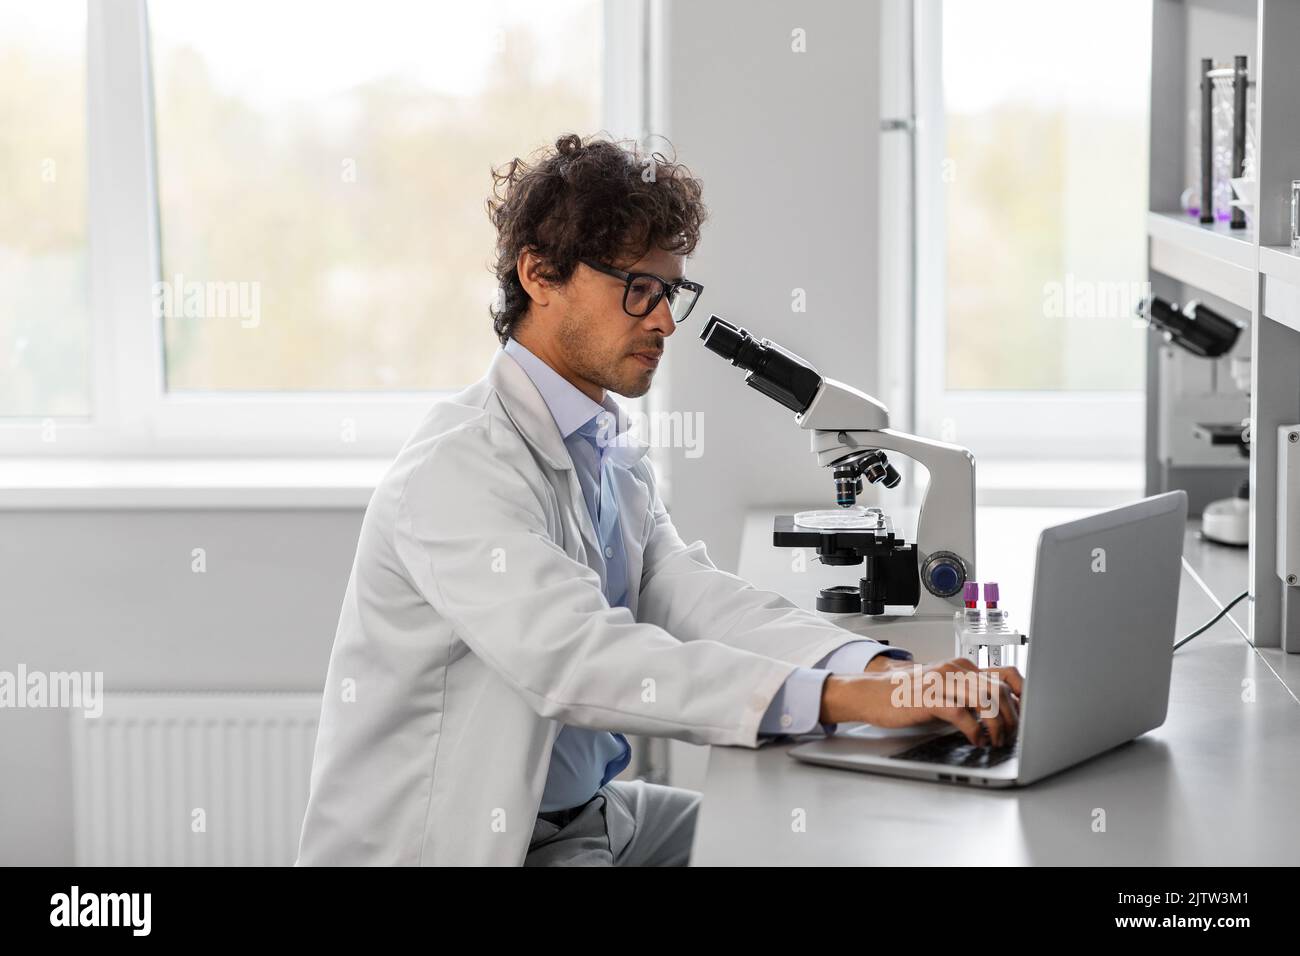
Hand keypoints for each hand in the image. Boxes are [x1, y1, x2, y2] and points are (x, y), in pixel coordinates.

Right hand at [820, 658, 1022, 746]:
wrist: (871, 694)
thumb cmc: (905, 695)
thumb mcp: (941, 689)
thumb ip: (967, 694)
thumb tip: (1000, 712)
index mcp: (960, 666)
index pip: (1005, 673)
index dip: (1023, 694)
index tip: (1029, 714)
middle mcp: (954, 669)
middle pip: (1000, 690)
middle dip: (1012, 718)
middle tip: (1011, 736)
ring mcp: (942, 681)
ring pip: (986, 701)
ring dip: (997, 727)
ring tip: (995, 741)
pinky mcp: (930, 698)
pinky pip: (964, 714)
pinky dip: (975, 732)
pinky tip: (976, 741)